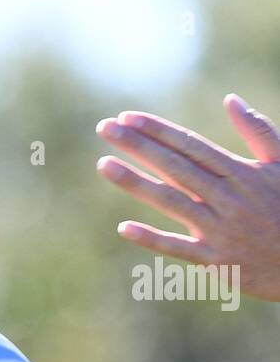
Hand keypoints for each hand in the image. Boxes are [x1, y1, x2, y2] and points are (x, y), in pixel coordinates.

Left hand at [96, 94, 279, 300]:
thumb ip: (259, 132)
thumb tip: (231, 100)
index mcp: (241, 172)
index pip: (190, 145)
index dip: (157, 130)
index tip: (127, 117)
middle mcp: (227, 198)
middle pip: (174, 166)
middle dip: (137, 146)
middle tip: (104, 128)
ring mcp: (220, 230)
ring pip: (171, 201)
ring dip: (135, 183)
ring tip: (103, 165)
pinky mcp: (217, 260)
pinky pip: (179, 248)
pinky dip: (152, 238)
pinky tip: (124, 228)